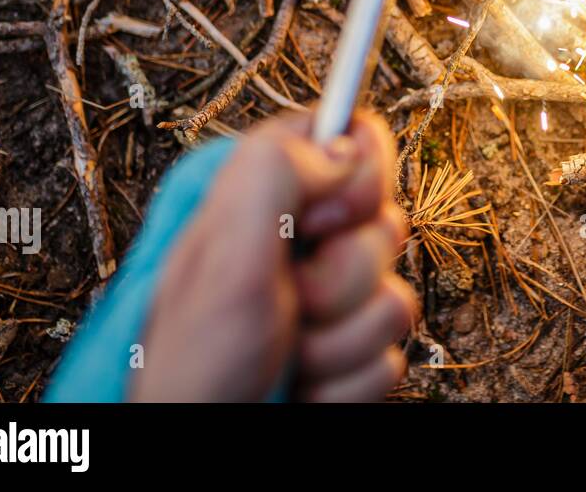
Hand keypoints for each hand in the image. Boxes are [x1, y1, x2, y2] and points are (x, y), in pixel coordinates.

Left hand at [129, 111, 415, 401]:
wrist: (201, 446)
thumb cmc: (191, 366)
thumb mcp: (224, 255)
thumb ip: (275, 175)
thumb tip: (344, 141)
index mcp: (265, 198)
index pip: (350, 139)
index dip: (358, 180)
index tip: (323, 220)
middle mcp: (302, 243)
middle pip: (386, 223)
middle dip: (344, 280)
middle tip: (292, 301)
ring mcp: (330, 302)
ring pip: (394, 298)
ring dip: (341, 340)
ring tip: (286, 353)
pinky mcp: (348, 353)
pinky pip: (390, 357)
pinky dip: (347, 381)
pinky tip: (302, 384)